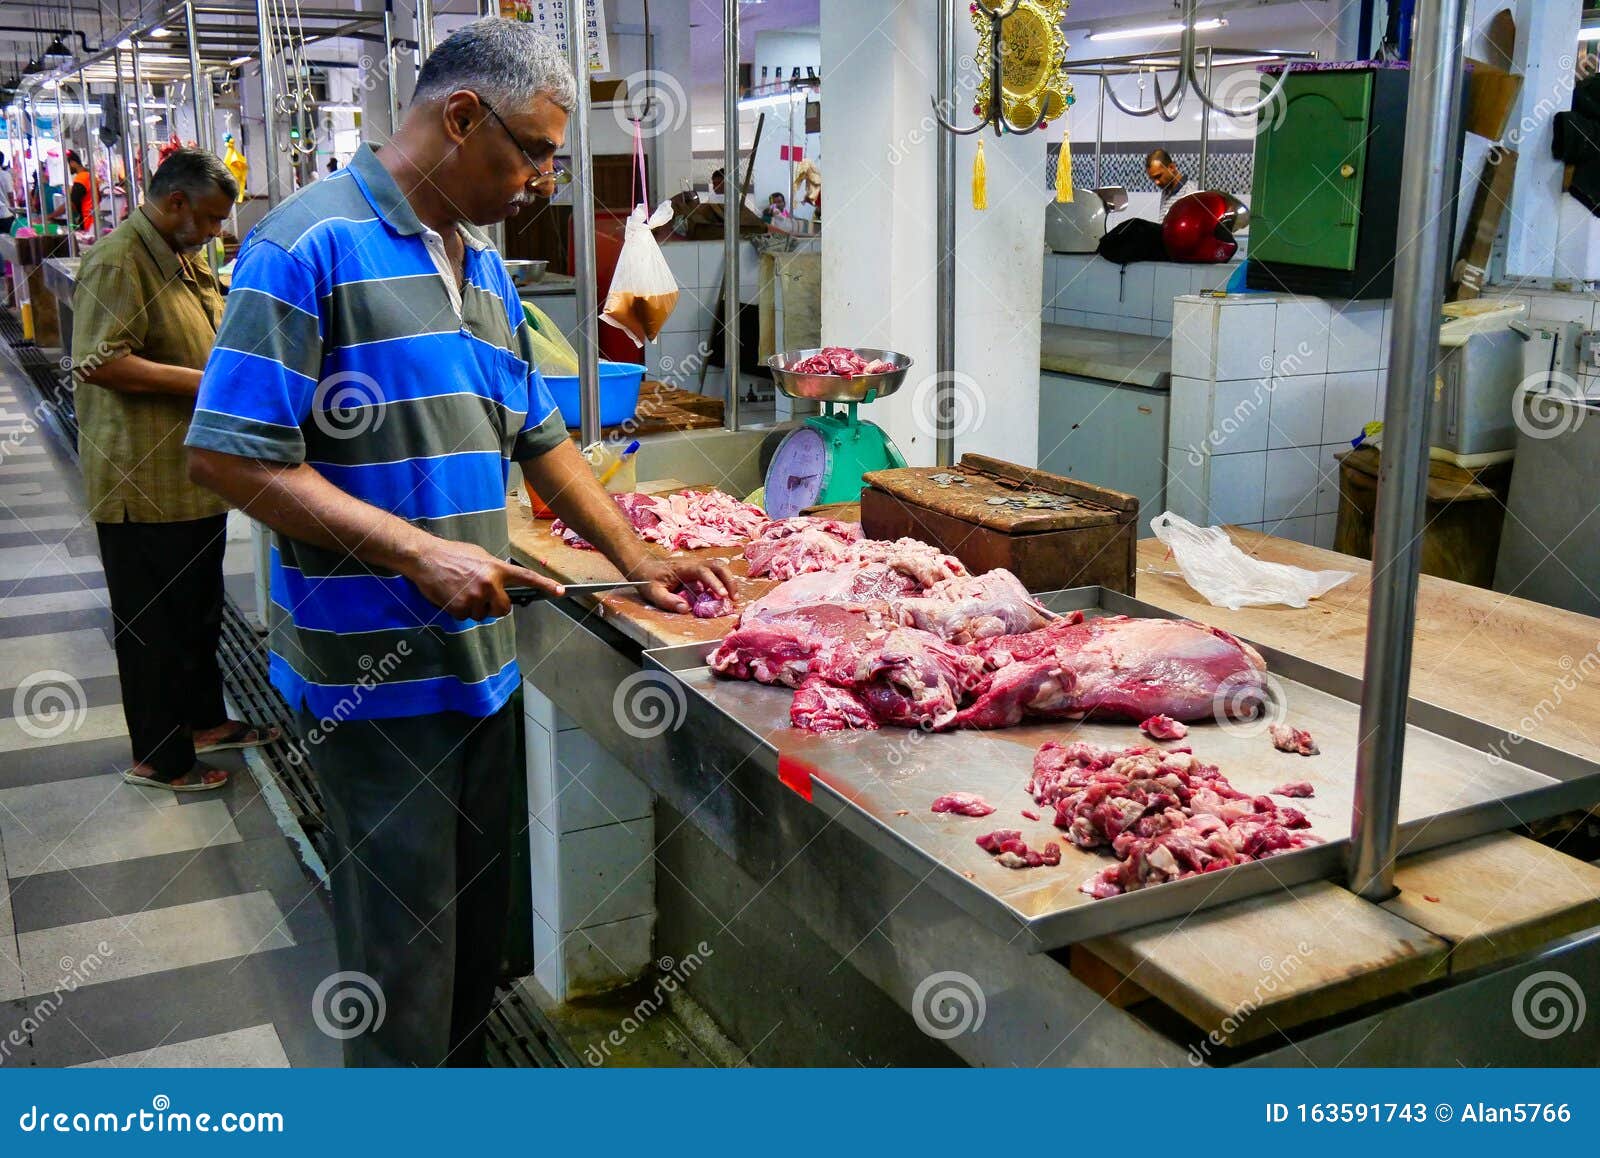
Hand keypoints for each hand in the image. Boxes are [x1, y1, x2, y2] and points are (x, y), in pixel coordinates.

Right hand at [406, 538, 561, 619]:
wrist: (425, 558)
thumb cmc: (452, 554)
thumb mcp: (479, 556)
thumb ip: (494, 570)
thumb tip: (501, 582)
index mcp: (496, 568)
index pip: (526, 578)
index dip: (545, 585)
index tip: (561, 592)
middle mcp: (490, 583)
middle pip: (503, 609)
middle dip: (494, 607)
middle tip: (481, 597)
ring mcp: (476, 597)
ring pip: (482, 614)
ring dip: (474, 608)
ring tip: (460, 590)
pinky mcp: (461, 608)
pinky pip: (466, 618)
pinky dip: (459, 611)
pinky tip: (451, 596)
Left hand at [627, 555, 736, 614]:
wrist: (644, 567)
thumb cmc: (648, 579)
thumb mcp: (653, 593)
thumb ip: (668, 601)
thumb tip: (685, 609)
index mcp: (683, 567)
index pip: (703, 571)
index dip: (714, 582)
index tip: (722, 596)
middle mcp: (693, 563)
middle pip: (718, 565)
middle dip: (729, 580)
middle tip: (734, 598)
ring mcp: (697, 565)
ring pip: (719, 567)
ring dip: (729, 580)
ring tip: (733, 597)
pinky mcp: (698, 569)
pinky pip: (715, 572)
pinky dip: (723, 581)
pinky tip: (724, 595)